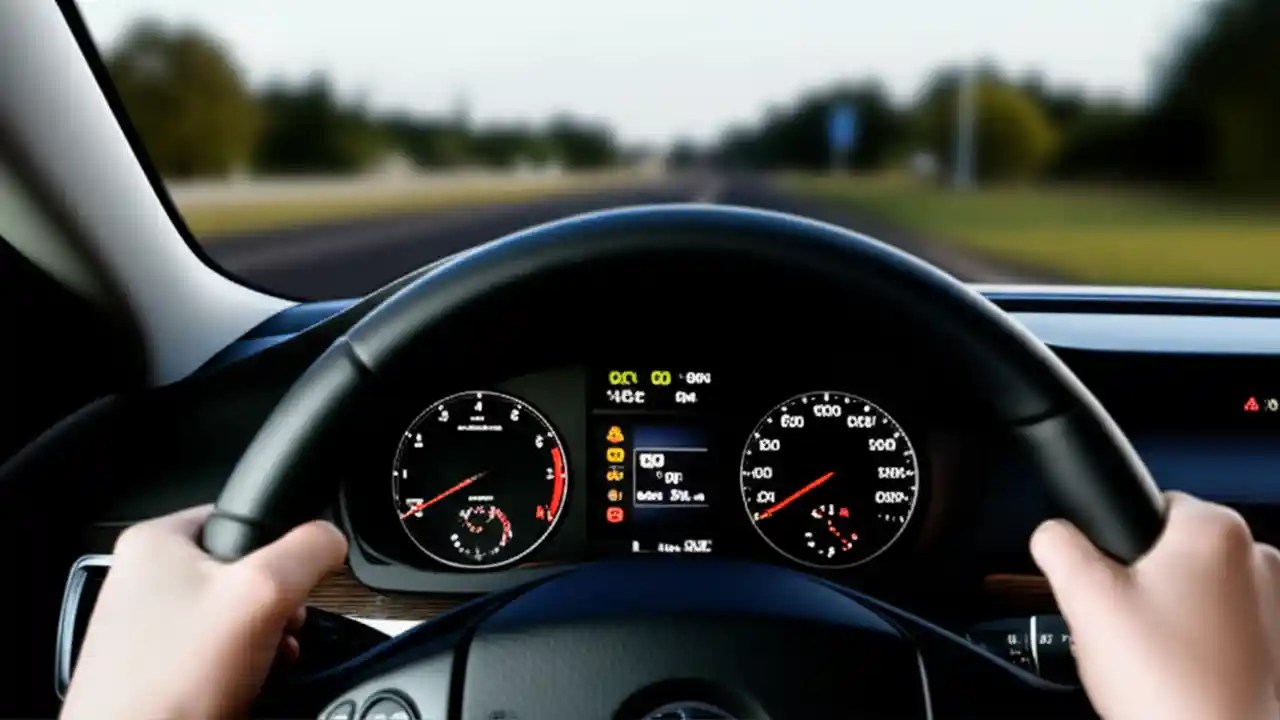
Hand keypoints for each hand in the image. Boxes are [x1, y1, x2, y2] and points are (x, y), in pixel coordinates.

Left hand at [60, 505, 347, 719]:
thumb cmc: (170, 684)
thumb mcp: (262, 593)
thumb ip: (306, 552)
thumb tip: (330, 538)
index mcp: (155, 543)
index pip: (238, 514)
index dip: (278, 546)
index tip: (289, 580)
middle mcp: (144, 580)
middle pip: (242, 569)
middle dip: (274, 604)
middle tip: (277, 627)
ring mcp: (148, 627)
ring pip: (233, 614)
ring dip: (264, 638)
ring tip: (263, 662)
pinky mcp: (157, 667)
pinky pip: (216, 652)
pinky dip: (242, 667)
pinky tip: (247, 683)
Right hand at [1031, 492, 1279, 719]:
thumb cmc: (1169, 684)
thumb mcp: (1084, 598)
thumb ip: (1057, 546)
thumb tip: (1052, 534)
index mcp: (1215, 530)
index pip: (1149, 504)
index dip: (1115, 545)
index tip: (1110, 585)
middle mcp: (1257, 559)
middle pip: (1170, 552)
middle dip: (1139, 585)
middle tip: (1123, 627)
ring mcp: (1274, 606)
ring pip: (1194, 592)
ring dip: (1167, 616)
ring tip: (1151, 658)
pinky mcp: (1275, 646)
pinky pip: (1219, 628)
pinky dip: (1196, 644)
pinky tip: (1177, 673)